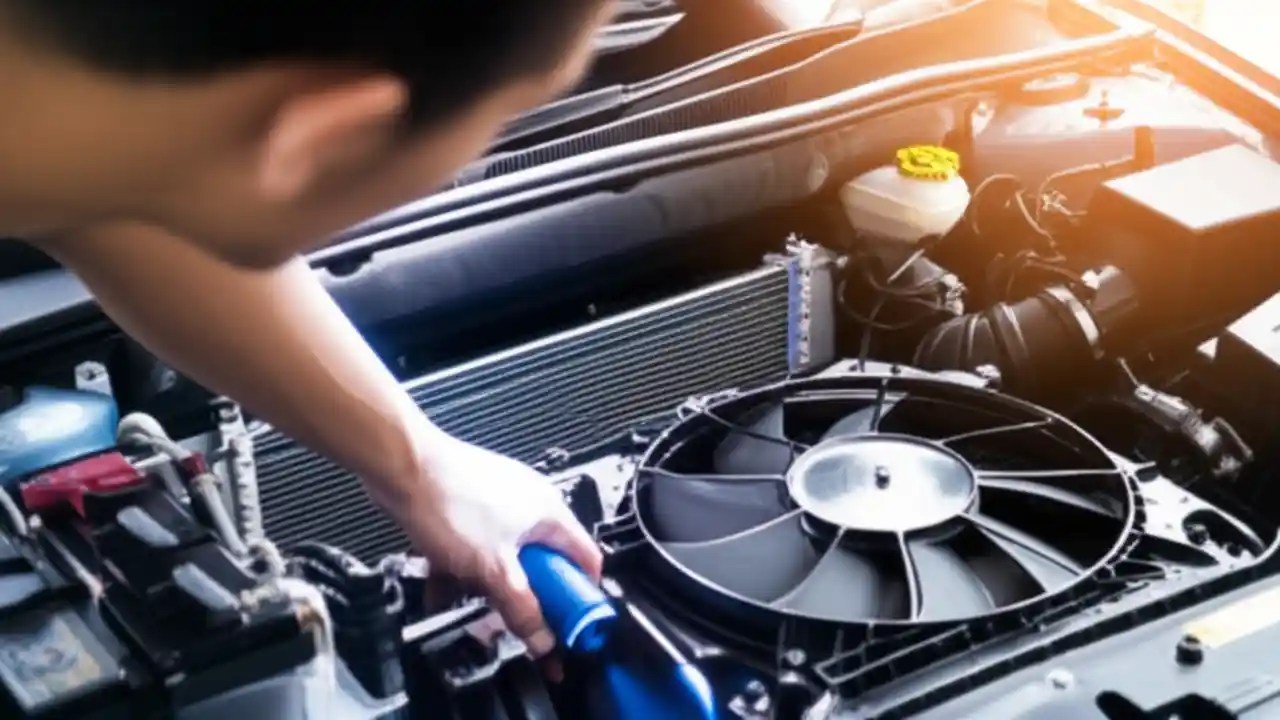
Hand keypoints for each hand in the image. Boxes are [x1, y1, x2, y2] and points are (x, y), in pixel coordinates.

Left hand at [385, 436, 602, 662]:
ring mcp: (498, 502)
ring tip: (465, 606)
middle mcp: (531, 504)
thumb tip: (543, 640)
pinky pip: (476, 546)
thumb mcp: (493, 569)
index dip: (580, 595)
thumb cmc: (452, 504)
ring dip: (487, 586)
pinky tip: (440, 590)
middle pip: (542, 562)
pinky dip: (463, 569)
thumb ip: (521, 608)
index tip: (564, 624)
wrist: (401, 465)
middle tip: (511, 621)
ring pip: (504, 557)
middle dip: (524, 597)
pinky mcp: (469, 504)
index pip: (586, 559)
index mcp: (551, 513)